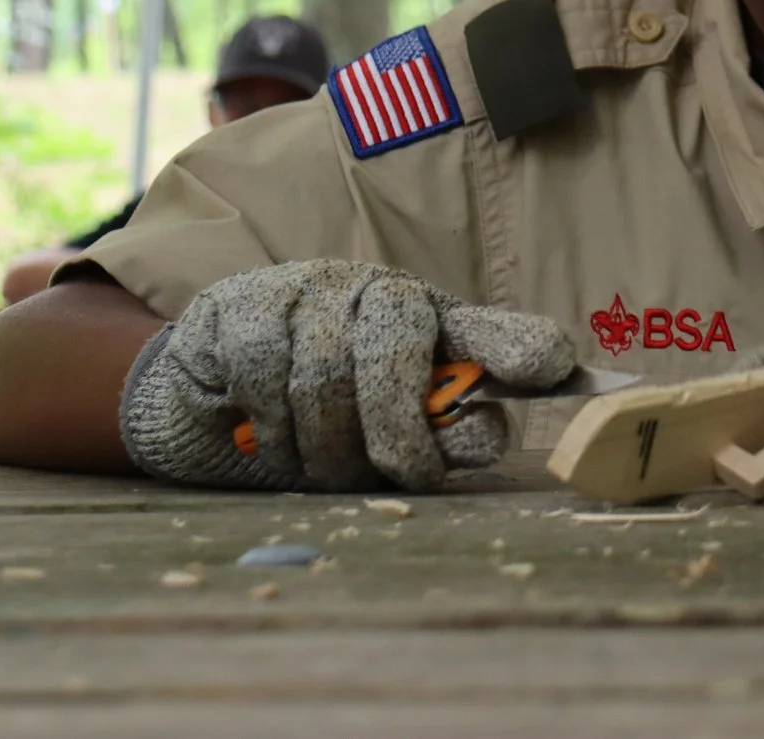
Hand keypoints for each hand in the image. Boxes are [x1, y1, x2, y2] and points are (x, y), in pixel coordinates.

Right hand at [119, 260, 574, 491]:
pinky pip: (264, 371)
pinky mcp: (244, 303)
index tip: (548, 368)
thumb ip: (445, 433)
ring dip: (324, 446)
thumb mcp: (393, 429)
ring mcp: (308, 289)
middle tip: (394, 474)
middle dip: (395, 428)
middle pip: (397, 347)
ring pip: (324, 373)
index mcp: (430, 322)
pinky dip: (271, 424)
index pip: (483, 327)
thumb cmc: (325, 413)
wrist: (214, 390)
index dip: (514, 344)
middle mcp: (375, 291)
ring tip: (324, 467)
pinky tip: (273, 439)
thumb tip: (485, 431)